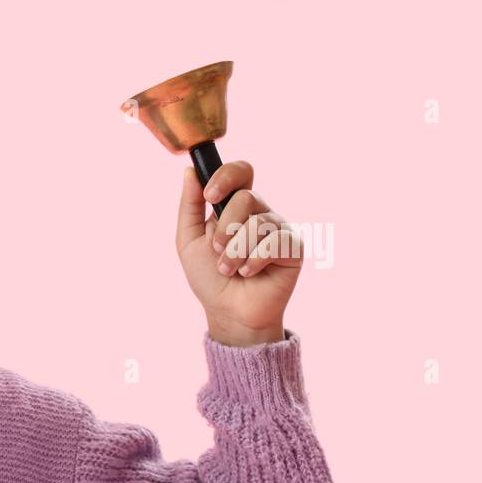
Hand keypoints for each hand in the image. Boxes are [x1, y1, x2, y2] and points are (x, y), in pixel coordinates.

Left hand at [175, 161, 303, 345]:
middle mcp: (260, 213)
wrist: (228, 311)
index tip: (210, 196)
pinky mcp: (293, 248)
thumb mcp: (188, 241)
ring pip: (258, 222)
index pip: (241, 172)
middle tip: (217, 250)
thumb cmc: (209, 278)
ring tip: (229, 269)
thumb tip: (190, 171)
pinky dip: (254, 262)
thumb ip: (190, 206)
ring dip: (235, 251)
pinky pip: (275, 243)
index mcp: (235, 206)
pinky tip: (249, 273)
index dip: (227, 177)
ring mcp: (278, 229)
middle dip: (225, 228)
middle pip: (248, 196)